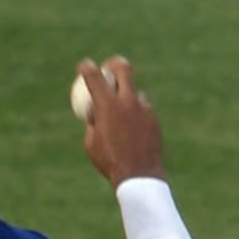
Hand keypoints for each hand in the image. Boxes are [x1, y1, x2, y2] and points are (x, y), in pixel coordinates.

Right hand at [78, 56, 164, 188]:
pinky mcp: (154, 118)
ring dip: (127, 95)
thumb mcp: (91, 142)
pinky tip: (132, 126)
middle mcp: (127, 102)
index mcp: (107, 106)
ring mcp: (143, 108)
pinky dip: (136, 112)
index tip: (84, 65)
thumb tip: (93, 113)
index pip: (94, 77)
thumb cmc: (109, 161)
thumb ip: (93, 123)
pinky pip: (144, 108)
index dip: (87, 67)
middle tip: (110, 65)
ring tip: (121, 111)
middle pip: (123, 69)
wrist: (139, 175)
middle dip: (115, 62)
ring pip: (135, 92)